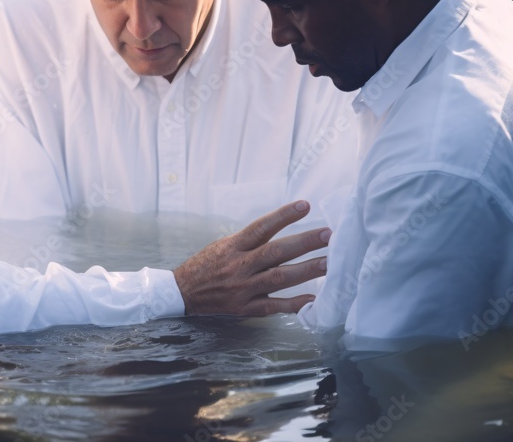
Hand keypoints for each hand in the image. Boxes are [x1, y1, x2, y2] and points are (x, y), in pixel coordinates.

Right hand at [172, 200, 329, 315]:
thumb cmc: (207, 265)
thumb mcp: (224, 245)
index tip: (305, 206)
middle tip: (329, 235)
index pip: (262, 227)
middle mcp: (240, 265)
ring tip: (329, 263)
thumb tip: (281, 229)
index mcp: (234, 246)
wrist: (182, 292)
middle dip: (305, 242)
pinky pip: (272, 306)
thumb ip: (251, 241)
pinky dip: (293, 303)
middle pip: (276, 251)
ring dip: (307, 270)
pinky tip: (312, 299)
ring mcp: (243, 288)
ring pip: (279, 277)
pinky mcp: (244, 307)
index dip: (283, 216)